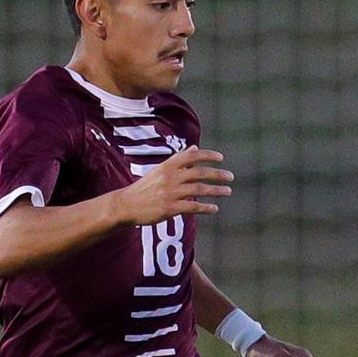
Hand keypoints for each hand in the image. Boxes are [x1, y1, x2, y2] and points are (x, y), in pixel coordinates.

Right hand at [111, 146, 231, 225]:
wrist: (127, 204)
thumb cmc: (145, 187)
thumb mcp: (160, 170)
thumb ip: (178, 160)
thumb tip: (194, 148)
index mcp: (167, 166)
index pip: (191, 156)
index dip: (207, 155)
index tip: (221, 158)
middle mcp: (170, 177)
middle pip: (199, 173)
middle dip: (217, 174)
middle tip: (231, 177)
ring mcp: (170, 193)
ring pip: (199, 189)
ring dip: (216, 190)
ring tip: (227, 191)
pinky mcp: (170, 208)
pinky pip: (193, 207)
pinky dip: (206, 207)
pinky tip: (214, 208)